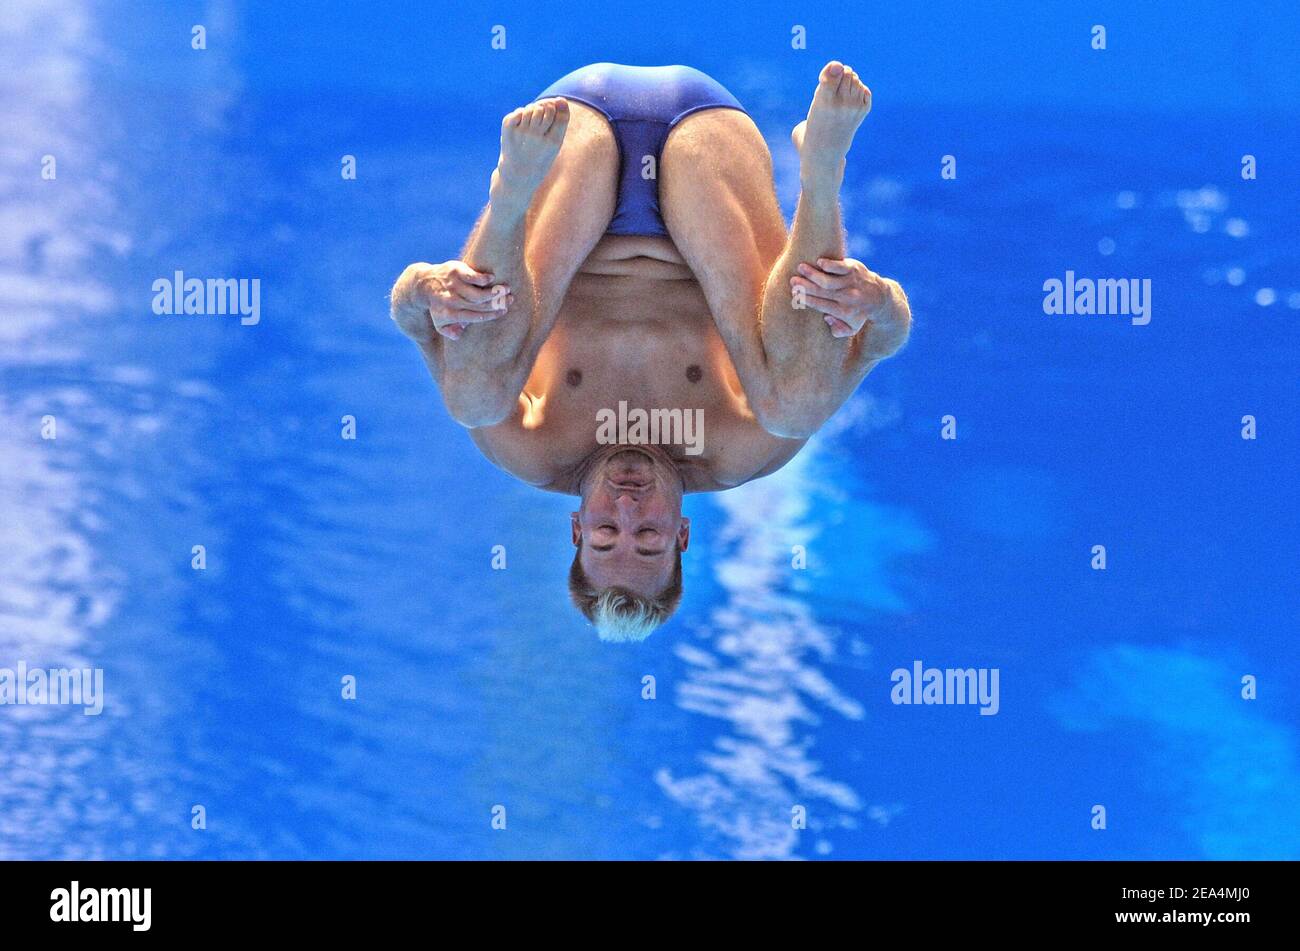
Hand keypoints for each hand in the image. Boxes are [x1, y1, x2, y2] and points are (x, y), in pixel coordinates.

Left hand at [390, 261, 512, 341]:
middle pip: (479, 304)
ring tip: (506, 289)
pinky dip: (483, 278)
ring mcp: (453, 285)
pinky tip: (492, 278)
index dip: (491, 315)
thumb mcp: (440, 322)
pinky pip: (471, 276)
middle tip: (510, 300)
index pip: (475, 316)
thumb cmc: (438, 305)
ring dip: (494, 292)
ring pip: (478, 292)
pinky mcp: (454, 271)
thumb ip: (450, 332)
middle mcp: (452, 300)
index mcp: (450, 314)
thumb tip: (459, 335)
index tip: (503, 311)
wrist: (424, 284)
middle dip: (497, 303)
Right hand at [790, 257, 909, 354]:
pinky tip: (819, 262)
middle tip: (793, 282)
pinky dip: (831, 265)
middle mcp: (848, 297)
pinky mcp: (855, 269)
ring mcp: (852, 282)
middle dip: (806, 287)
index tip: (795, 295)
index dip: (808, 300)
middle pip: (824, 292)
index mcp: (844, 312)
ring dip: (814, 274)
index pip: (822, 305)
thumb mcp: (851, 329)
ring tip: (800, 268)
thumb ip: (838, 330)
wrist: (878, 297)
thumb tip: (827, 319)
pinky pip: (842, 267)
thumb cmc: (857, 313)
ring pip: (830, 279)